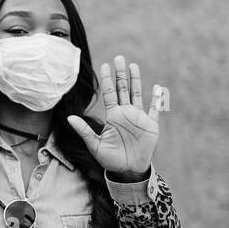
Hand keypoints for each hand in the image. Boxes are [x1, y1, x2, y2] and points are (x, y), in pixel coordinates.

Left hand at [66, 55, 160, 178]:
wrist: (128, 170)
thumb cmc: (110, 159)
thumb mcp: (95, 145)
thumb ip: (84, 130)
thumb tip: (69, 117)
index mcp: (113, 115)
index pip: (109, 93)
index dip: (107, 79)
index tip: (105, 64)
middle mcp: (125, 113)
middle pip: (123, 88)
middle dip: (121, 73)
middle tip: (119, 57)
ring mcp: (139, 117)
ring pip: (137, 93)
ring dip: (136, 80)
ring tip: (133, 65)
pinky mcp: (151, 125)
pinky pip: (155, 109)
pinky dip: (158, 99)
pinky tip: (158, 87)